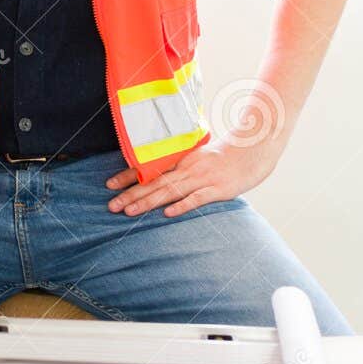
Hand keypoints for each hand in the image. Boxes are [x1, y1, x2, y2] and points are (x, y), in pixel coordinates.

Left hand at [105, 138, 280, 217]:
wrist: (253, 149)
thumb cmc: (223, 156)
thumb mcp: (197, 156)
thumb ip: (179, 165)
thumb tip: (158, 176)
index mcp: (181, 159)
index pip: (150, 168)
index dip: (128, 176)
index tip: (109, 185)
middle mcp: (187, 168)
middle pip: (154, 183)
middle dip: (131, 195)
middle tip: (111, 206)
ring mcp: (202, 178)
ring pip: (170, 192)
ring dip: (148, 202)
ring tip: (129, 212)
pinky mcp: (218, 189)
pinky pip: (197, 199)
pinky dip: (182, 206)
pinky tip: (167, 214)